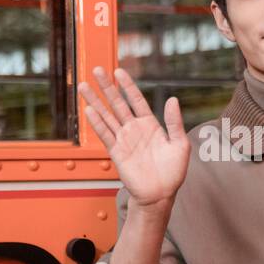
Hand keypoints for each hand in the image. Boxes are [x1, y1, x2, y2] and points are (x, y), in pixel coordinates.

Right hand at [78, 66, 189, 210]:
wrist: (161, 194)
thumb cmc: (173, 171)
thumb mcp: (180, 144)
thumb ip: (174, 122)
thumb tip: (172, 99)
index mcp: (150, 125)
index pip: (136, 100)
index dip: (128, 86)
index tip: (119, 71)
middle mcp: (134, 129)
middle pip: (118, 103)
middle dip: (107, 87)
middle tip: (97, 70)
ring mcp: (124, 140)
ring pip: (107, 116)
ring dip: (95, 101)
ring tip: (83, 86)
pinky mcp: (116, 153)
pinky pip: (105, 135)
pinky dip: (97, 123)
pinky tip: (89, 110)